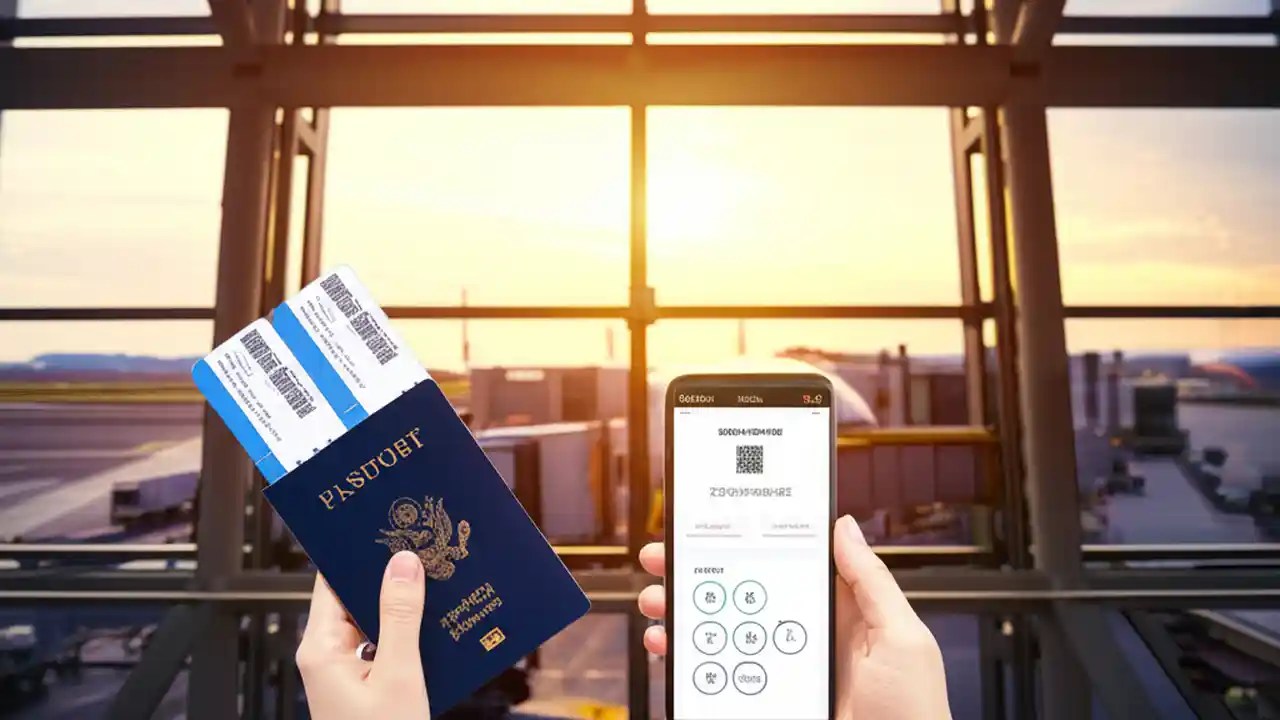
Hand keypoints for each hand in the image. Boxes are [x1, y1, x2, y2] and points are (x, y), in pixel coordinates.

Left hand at [297, 551, 431, 719]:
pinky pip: (380, 643)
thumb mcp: (398, 675)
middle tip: (421, 553)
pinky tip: (429, 624)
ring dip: (398, 606)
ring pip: (370, 621)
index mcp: (321, 648)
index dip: (360, 556)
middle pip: (353, 598)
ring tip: (430, 584)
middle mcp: (326, 655)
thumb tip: (403, 564)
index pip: (333, 582)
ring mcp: (342, 669)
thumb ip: (400, 618)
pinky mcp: (360, 681)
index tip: (388, 533)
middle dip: (387, 578)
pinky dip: (402, 632)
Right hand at [637, 515, 950, 719]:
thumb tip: (844, 527)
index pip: (786, 566)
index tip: (713, 528)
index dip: (748, 545)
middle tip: (663, 560)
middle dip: (700, 576)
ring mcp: (783, 672)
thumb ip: (872, 582)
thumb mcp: (901, 637)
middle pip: (744, 597)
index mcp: (841, 613)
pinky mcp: (767, 700)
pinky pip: (721, 679)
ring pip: (724, 636)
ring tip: (659, 604)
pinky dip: (691, 665)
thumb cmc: (913, 712)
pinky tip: (673, 652)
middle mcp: (806, 638)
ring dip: (686, 618)